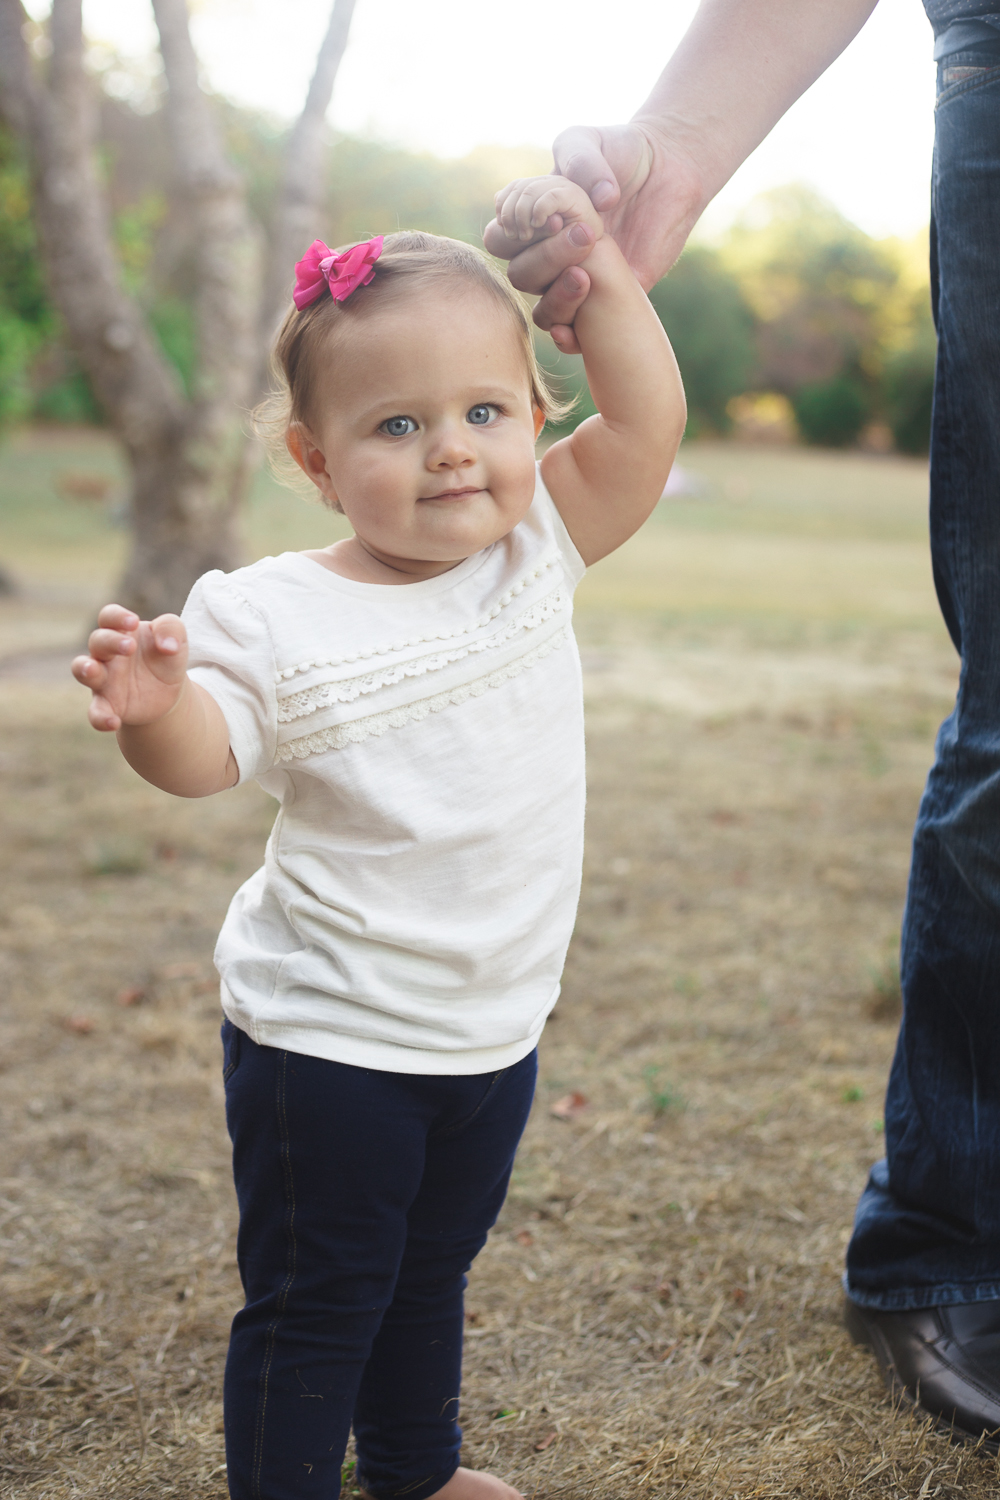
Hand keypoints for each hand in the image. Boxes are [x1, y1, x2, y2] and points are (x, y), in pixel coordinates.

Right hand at [72, 603, 189, 732]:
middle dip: (111, 641)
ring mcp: (103, 679)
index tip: (133, 622)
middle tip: (130, 647)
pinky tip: (114, 722)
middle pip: (97, 640)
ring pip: (82, 670)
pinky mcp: (107, 704)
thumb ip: (171, 630)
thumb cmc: (166, 657)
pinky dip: (100, 717)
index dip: (116, 617)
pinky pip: (95, 711)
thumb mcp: (176, 639)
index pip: (109, 616)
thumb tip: (167, 646)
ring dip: (84, 669)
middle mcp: (106, 653)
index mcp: (122, 632)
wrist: (169, 692)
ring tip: (94, 671)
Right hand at [485, 121, 703, 353]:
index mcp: (533, 221)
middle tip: (586, 231)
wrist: (668, 170)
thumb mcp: (591, 140)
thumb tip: (598, 200)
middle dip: (546, 256)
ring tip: (589, 270)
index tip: (550, 214)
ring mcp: (576, 280)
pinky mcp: (606, 302)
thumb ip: (578, 157)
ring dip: (559, 294)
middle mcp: (549, 254)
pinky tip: (573, 329)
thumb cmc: (620, 153)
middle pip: (520, 274)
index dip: (514, 229)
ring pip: (543, 308)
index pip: (500, 237)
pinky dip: (568, 338)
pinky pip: (575, 336)